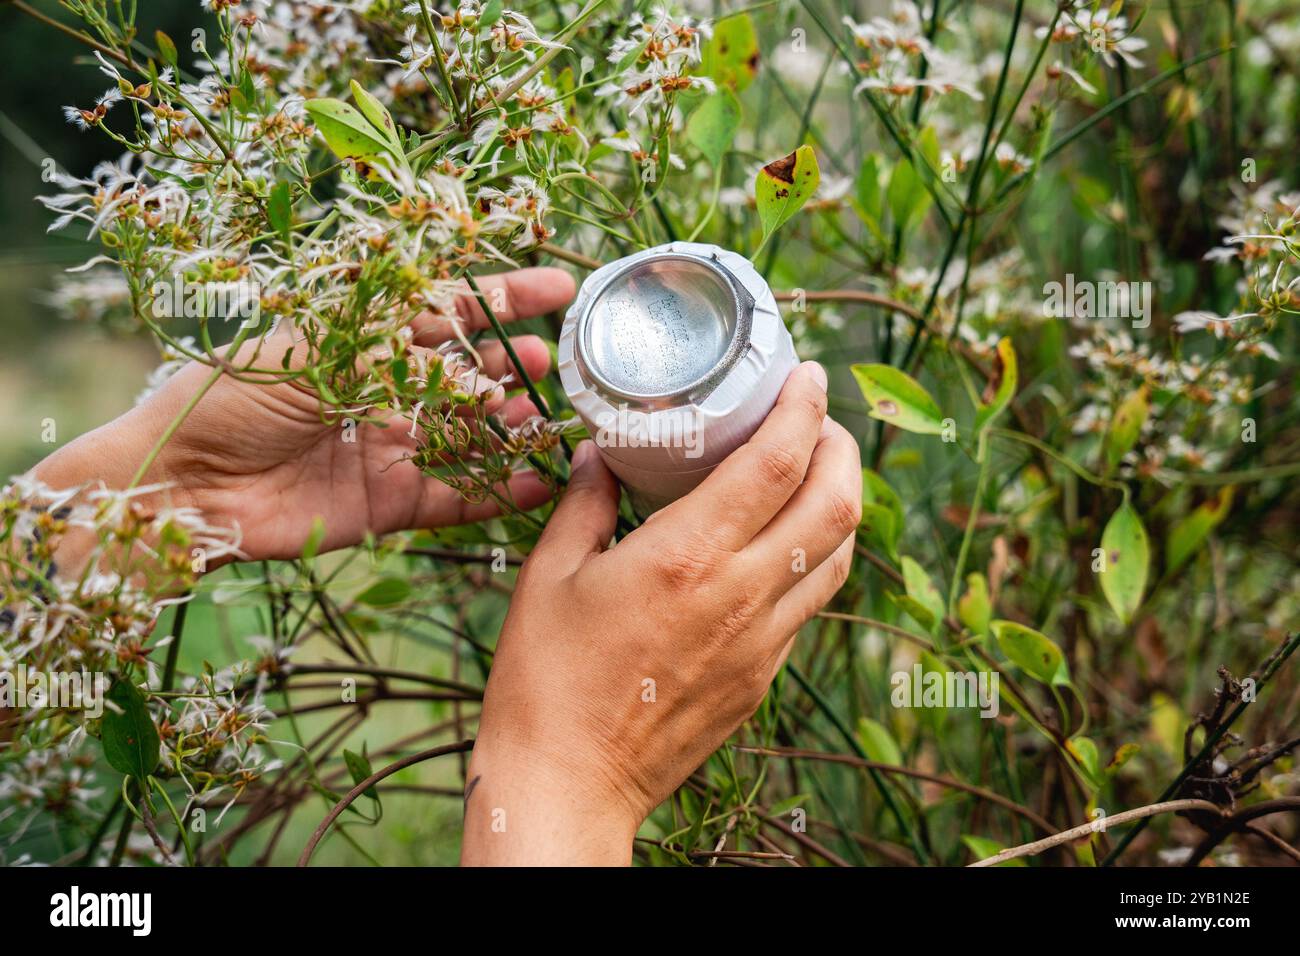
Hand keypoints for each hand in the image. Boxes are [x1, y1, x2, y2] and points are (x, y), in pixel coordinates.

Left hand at [34, 268, 574, 564]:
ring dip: (511, 427)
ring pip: (469, 435)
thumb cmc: (230, 396)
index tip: (559, 287)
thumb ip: (399, 359)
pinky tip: (534, 482)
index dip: (502, 295)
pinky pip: (454, 498)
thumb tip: (473, 375)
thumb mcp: (317, 353)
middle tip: (547, 363)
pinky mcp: (386, 504)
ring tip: (545, 420)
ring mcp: (389, 447)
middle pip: (466, 372)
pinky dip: (495, 493)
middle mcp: (383, 389)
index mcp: (363, 338)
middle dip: (511, 364)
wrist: (179, 482)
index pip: (445, 308)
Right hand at [461, 361, 861, 864]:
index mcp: (685, 558)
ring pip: (838, 556)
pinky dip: (814, 556)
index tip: (808, 374)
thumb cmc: (544, 680)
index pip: (776, 462)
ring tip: (815, 472)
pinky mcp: (762, 678)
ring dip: (841, 502)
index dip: (804, 407)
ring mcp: (760, 642)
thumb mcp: (548, 576)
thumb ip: (583, 504)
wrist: (568, 784)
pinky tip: (783, 543)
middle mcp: (739, 595)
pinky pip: (810, 603)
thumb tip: (603, 454)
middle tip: (819, 419)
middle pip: (836, 504)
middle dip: (842, 448)